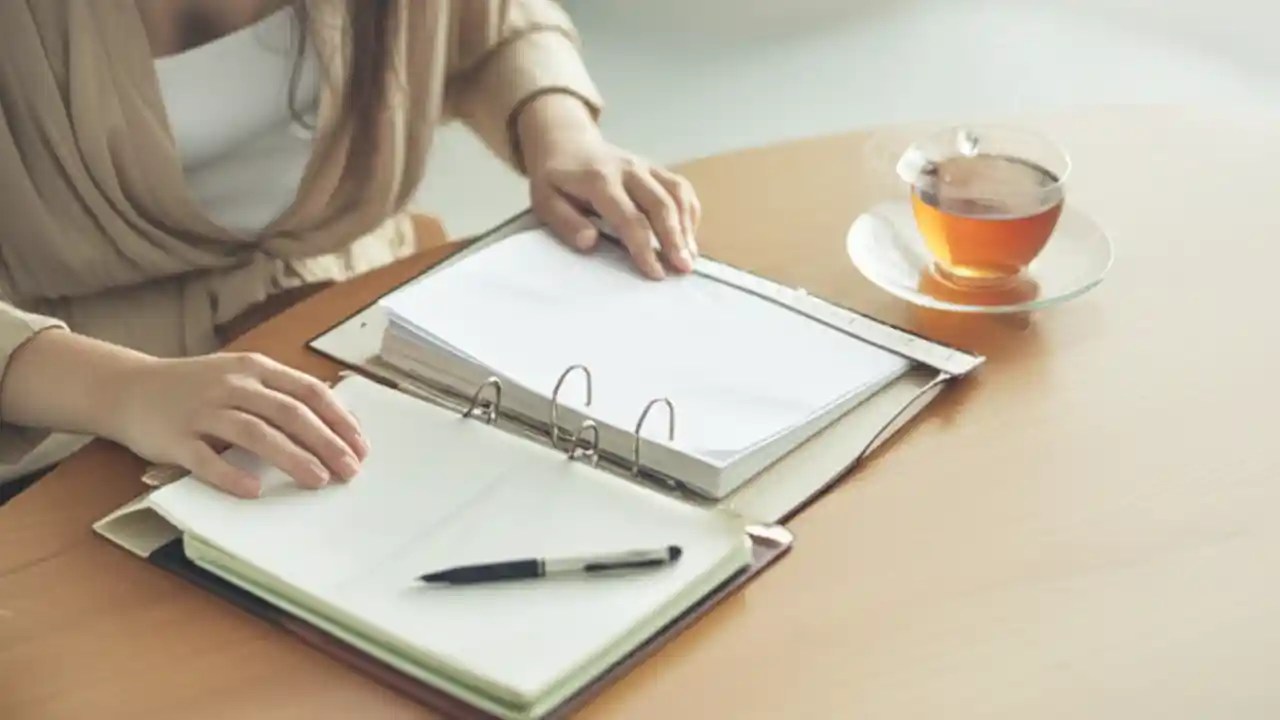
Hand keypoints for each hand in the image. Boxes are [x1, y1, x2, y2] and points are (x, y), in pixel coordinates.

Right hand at [111, 353, 367, 497]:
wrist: (127, 388)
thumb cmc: (197, 387)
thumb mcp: (242, 377)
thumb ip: (281, 394)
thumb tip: (336, 423)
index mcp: (255, 369)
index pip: (308, 392)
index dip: (338, 419)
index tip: (361, 446)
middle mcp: (232, 385)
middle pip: (288, 413)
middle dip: (325, 443)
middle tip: (349, 470)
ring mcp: (202, 411)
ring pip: (254, 433)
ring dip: (290, 457)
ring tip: (317, 480)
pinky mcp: (174, 438)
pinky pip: (206, 459)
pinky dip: (231, 474)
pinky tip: (254, 490)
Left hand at [517, 94, 701, 279]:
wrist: (566, 141)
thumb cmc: (556, 179)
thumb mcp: (544, 201)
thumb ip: (565, 222)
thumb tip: (590, 242)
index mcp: (600, 180)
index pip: (629, 217)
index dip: (645, 247)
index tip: (655, 272)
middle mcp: (628, 170)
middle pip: (661, 204)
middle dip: (675, 239)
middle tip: (683, 269)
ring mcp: (645, 166)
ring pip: (676, 194)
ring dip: (687, 227)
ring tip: (691, 257)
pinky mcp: (655, 168)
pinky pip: (681, 187)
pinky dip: (690, 211)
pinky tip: (689, 235)